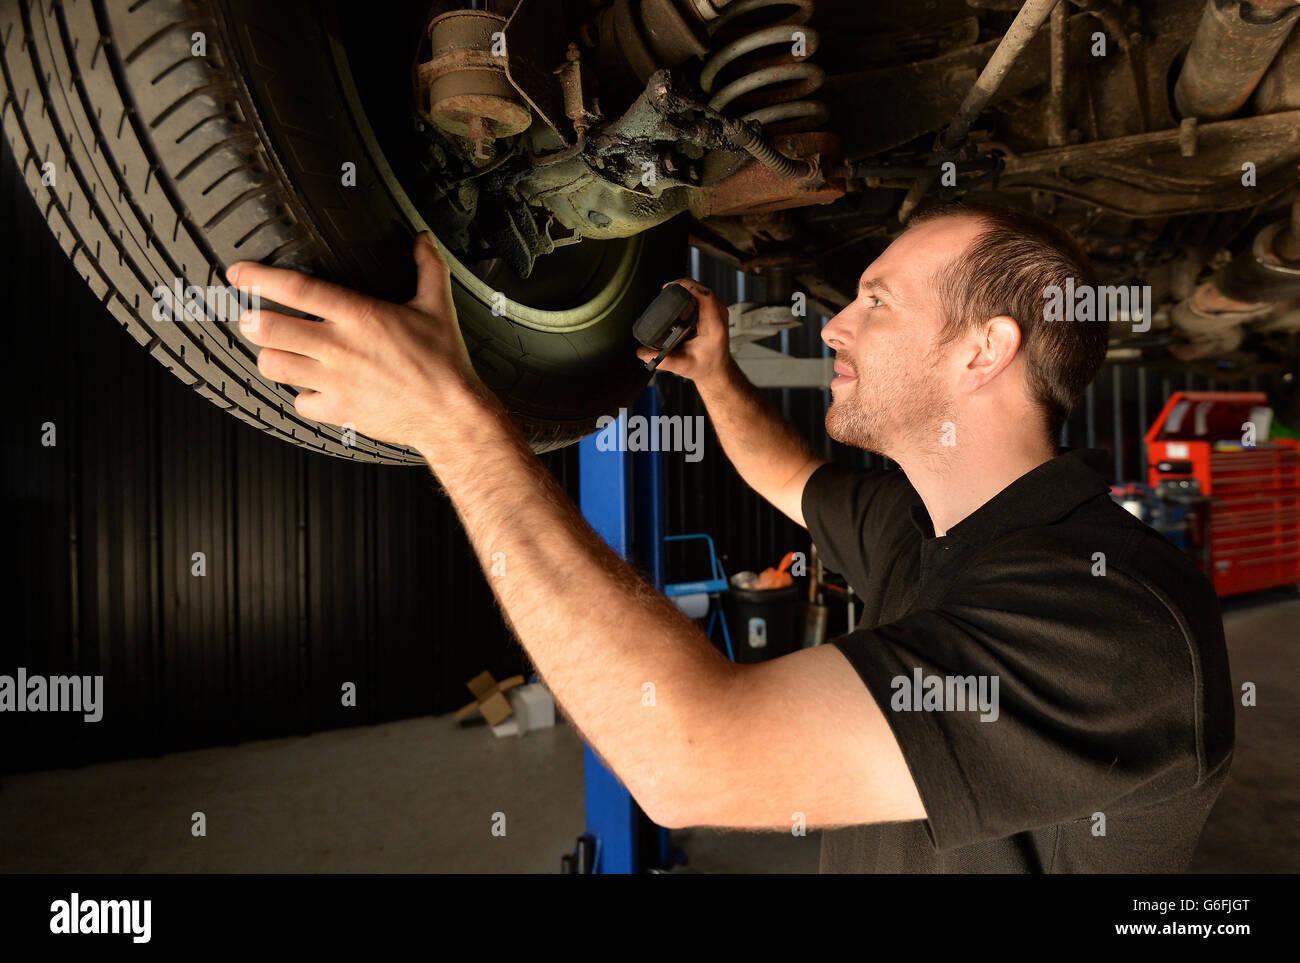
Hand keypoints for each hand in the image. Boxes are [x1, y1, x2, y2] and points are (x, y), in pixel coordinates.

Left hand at [228, 232, 491, 452]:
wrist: (451, 414)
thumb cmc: (445, 363)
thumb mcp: (439, 307)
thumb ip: (427, 268)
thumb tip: (422, 239)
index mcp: (360, 316)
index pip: (296, 289)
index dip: (258, 278)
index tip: (239, 274)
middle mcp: (340, 347)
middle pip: (268, 329)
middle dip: (252, 321)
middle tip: (253, 318)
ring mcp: (336, 381)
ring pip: (274, 366)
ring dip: (270, 357)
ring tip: (278, 351)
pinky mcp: (339, 410)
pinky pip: (299, 403)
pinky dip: (301, 396)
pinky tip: (312, 389)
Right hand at [635, 278, 734, 386]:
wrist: (716, 369)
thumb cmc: (704, 366)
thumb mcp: (682, 366)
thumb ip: (662, 361)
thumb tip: (642, 353)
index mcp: (713, 327)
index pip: (705, 297)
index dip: (688, 286)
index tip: (671, 286)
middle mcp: (718, 316)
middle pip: (703, 290)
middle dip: (684, 285)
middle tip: (665, 289)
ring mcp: (718, 312)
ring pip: (703, 290)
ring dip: (687, 287)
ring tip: (670, 290)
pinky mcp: (714, 310)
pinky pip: (703, 294)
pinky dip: (691, 292)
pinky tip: (680, 294)